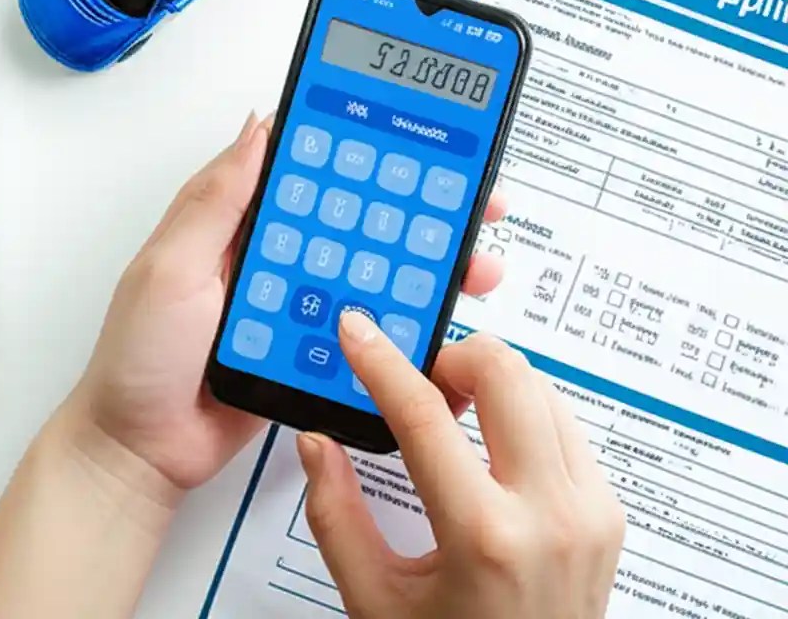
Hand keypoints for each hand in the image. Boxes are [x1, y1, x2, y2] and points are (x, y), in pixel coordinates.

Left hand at [58, 112, 509, 503]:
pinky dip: (398, 326)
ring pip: (367, 276)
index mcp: (235, 224)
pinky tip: (436, 321)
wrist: (141, 450)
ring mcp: (292, 307)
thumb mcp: (169, 268)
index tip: (416, 137)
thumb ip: (215, 202)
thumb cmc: (137, 358)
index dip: (359, 150)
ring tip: (471, 266)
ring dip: (418, 270)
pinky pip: (360, 333)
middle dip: (413, 211)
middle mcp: (269, 258)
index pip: (306, 171)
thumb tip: (258, 128)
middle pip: (353, 222)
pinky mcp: (307, 353)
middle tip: (472, 205)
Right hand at [298, 312, 625, 617]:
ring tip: (450, 412)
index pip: (426, 418)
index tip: (359, 333)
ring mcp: (590, 512)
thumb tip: (318, 445)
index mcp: (485, 538)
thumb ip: (337, 516)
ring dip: (491, 384)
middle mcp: (552, 515)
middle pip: (508, 374)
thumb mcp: (375, 599)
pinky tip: (489, 443)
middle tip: (416, 379)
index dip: (383, 364)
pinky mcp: (607, 513)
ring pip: (544, 389)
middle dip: (452, 357)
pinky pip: (567, 426)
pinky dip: (523, 414)